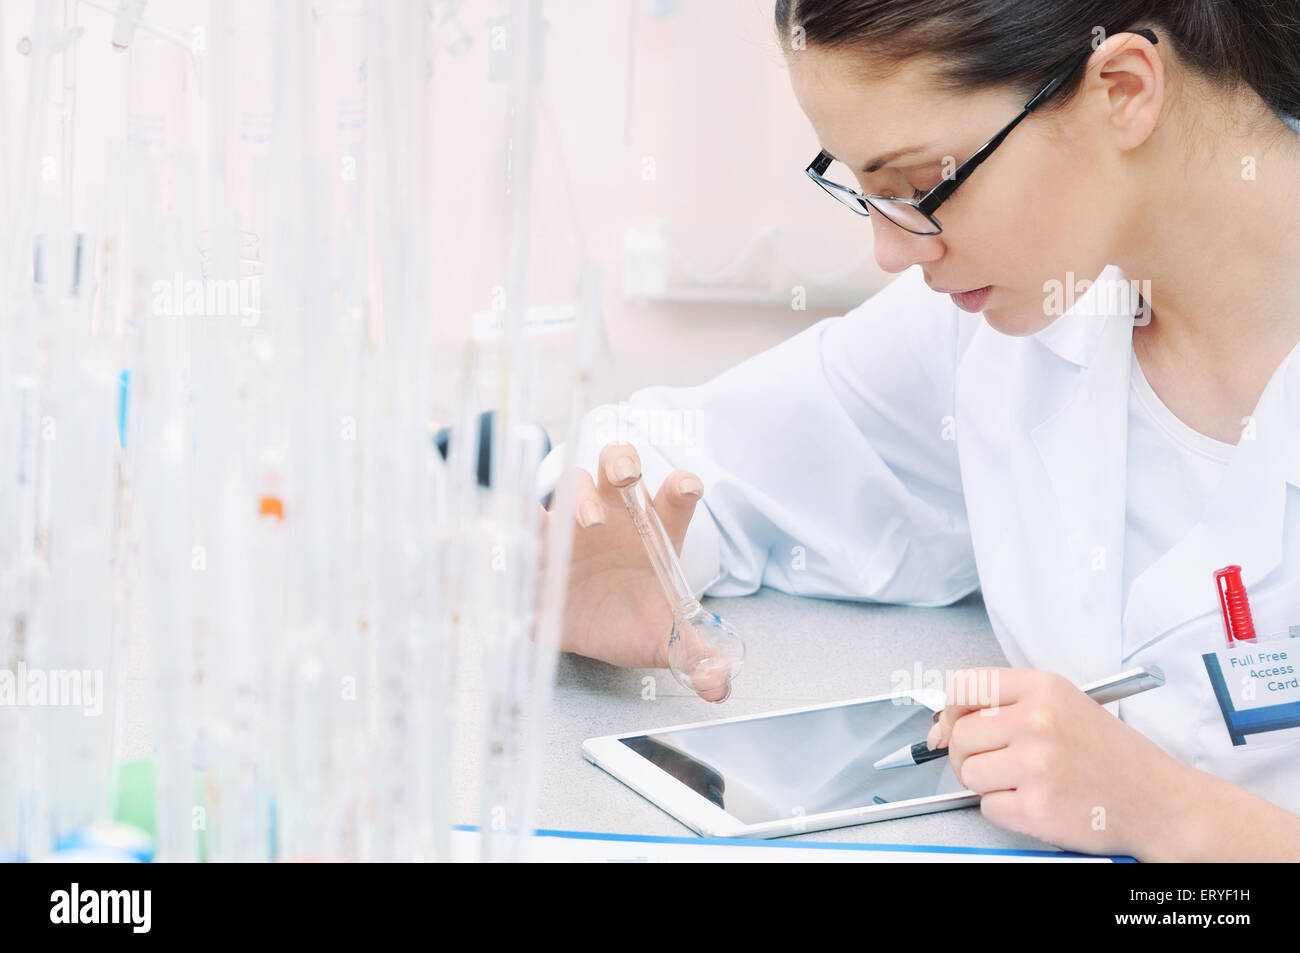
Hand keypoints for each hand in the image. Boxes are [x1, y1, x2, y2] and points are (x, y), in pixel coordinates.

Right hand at [544, 442, 719, 699]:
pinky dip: (521, 513)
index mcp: (654, 530)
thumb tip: (720, 681)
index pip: (674, 497)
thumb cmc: (631, 619)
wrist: (587, 631)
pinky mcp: (538, 538)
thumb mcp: (663, 640)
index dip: (681, 486)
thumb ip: (693, 655)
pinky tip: (523, 518)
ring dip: (579, 493)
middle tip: (625, 476)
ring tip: (588, 521)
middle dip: (622, 462)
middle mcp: (614, 515)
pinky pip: (525, 515)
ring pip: (571, 482)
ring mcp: (573, 521)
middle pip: (618, 466)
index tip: (687, 489)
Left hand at [926, 667, 1192, 856]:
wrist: (1161, 802)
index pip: (965, 686)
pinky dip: (1004, 811)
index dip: (951, 710)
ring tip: (1024, 783)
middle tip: (998, 764)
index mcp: (1044, 688)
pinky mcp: (1037, 808)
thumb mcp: (1065, 706)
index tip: (953, 726)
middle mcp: (1038, 721)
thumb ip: (1005, 706)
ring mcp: (1037, 765)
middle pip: (961, 734)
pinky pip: (987, 808)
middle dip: (968, 754)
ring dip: (987, 784)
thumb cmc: (1113, 757)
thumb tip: (941, 728)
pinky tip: (1036, 802)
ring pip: (969, 773)